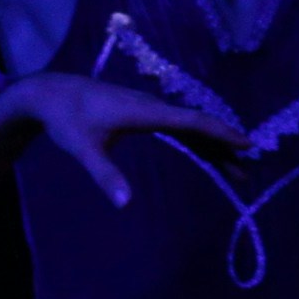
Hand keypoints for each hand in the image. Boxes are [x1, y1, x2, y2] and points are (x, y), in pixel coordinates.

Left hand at [0, 76, 228, 205]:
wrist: (51, 94)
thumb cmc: (66, 120)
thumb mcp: (83, 149)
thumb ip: (105, 175)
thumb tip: (125, 204)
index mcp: (144, 112)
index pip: (190, 121)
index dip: (219, 132)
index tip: (245, 143)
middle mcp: (153, 107)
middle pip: (197, 126)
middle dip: (224, 147)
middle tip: (247, 171)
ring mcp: (150, 109)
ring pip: (190, 127)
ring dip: (214, 145)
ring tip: (236, 169)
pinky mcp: (144, 113)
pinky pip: (178, 126)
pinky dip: (197, 140)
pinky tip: (208, 153)